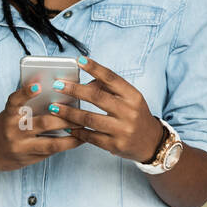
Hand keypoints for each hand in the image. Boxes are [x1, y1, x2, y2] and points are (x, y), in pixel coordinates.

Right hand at [0, 80, 85, 170]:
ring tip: (85, 129)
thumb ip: (30, 104)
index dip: (26, 93)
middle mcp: (13, 130)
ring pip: (51, 143)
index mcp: (9, 114)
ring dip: (71, 136)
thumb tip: (60, 91)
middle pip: (43, 123)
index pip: (15, 101)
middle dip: (66, 118)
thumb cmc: (6, 125)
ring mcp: (20, 147)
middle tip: (83, 112)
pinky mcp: (27, 159)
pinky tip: (79, 140)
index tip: (38, 86)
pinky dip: (66, 145)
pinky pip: (50, 153)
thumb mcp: (12, 112)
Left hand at [47, 56, 164, 162]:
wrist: (152, 142)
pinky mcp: (114, 145)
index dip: (95, 68)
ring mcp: (122, 129)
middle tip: (58, 85)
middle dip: (75, 90)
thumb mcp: (131, 99)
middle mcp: (129, 111)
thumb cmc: (136, 116)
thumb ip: (111, 90)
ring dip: (69, 113)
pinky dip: (77, 131)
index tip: (79, 61)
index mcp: (133, 96)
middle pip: (97, 97)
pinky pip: (90, 137)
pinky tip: (67, 127)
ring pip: (89, 119)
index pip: (112, 78)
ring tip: (54, 107)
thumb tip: (87, 81)